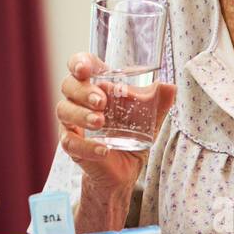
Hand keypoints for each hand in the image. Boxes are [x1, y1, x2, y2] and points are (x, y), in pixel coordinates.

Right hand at [55, 52, 175, 192]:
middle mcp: (78, 101)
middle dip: (83, 90)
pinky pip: (70, 142)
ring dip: (81, 115)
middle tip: (101, 101)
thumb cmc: (130, 136)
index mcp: (95, 86)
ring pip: (64, 110)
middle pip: (68, 85)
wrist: (123, 171)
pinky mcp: (72, 146)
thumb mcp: (148, 119)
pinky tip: (103, 149)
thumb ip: (158, 103)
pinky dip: (87, 146)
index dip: (79, 62)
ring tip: (100, 122)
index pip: (80, 65)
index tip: (85, 69)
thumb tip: (170, 87)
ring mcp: (72, 123)